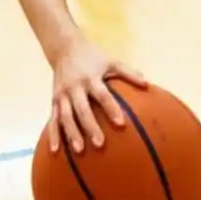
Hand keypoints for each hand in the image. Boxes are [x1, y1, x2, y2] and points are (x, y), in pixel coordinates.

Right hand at [47, 38, 146, 153]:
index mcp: (91, 78)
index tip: (121, 123)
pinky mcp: (54, 101)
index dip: (111, 109)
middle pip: (82, 109)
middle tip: (100, 144)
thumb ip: (128, 73)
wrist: (64, 48)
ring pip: (66, 117)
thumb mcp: (111, 61)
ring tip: (79, 151)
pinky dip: (53, 134)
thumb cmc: (93, 57)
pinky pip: (53, 119)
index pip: (103, 95)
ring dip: (71, 133)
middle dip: (90, 126)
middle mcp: (75, 87)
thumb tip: (147, 84)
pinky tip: (55, 150)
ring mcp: (62, 95)